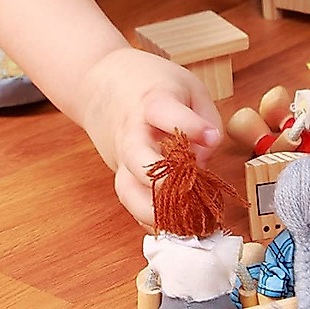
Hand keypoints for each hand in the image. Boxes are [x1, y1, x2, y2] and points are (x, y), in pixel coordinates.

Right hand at [79, 47, 222, 227]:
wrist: (98, 83)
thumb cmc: (150, 83)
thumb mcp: (187, 85)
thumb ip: (206, 119)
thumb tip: (205, 161)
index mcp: (151, 101)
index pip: (164, 111)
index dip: (189, 126)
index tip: (211, 137)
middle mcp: (131, 132)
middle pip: (137, 157)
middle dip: (163, 179)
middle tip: (191, 191)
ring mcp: (122, 157)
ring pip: (128, 190)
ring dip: (155, 211)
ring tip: (185, 223)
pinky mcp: (120, 174)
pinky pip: (131, 202)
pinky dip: (149, 219)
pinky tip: (173, 226)